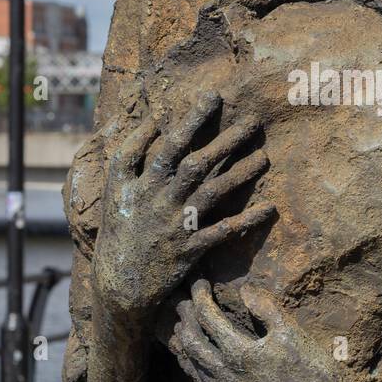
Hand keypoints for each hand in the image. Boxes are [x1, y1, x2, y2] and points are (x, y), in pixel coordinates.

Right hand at [91, 92, 274, 323]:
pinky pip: (222, 232)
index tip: (213, 97)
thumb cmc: (119, 229)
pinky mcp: (190, 250)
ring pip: (212, 194)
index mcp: (140, 184)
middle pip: (196, 164)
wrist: (118, 284)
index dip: (188, 121)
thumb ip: (128, 154)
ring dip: (240, 174)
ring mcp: (176, 226)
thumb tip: (153, 120)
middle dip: (225, 141)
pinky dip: (246, 220)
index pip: (166, 145)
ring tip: (265, 158)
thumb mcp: (113, 190)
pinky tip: (269, 208)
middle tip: (254, 121)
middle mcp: (160, 201)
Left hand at [170, 279, 354, 381]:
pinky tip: (200, 364)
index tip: (200, 284)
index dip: (200, 297)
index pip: (208, 318)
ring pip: (195, 370)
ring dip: (185, 347)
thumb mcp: (294, 334)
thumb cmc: (315, 374)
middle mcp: (227, 380)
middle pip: (192, 343)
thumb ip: (266, 308)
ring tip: (180, 331)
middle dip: (185, 319)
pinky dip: (199, 371)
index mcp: (241, 354)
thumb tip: (244, 289)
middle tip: (183, 303)